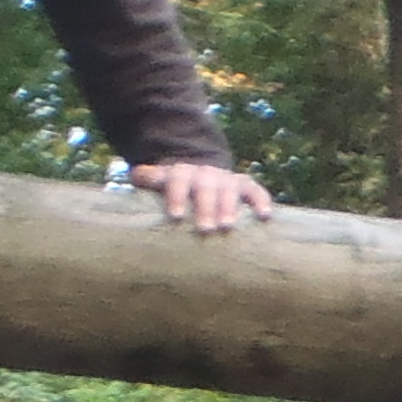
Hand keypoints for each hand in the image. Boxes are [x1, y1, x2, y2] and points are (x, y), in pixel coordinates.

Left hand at [136, 159, 271, 233]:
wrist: (198, 171)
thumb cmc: (174, 187)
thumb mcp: (158, 179)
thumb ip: (147, 177)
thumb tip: (137, 175)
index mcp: (181, 172)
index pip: (178, 180)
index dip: (177, 196)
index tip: (176, 216)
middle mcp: (205, 173)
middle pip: (206, 187)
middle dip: (206, 207)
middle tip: (206, 229)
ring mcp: (226, 179)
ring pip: (230, 188)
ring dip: (229, 207)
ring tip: (228, 227)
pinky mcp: (244, 185)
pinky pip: (254, 190)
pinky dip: (261, 200)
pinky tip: (265, 216)